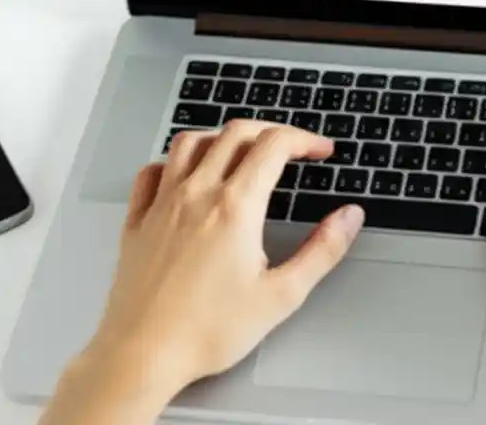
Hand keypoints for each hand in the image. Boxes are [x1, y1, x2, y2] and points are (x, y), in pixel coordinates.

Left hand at [42, 121, 364, 424]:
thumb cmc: (207, 332)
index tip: (319, 151)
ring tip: (241, 149)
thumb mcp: (282, 295)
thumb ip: (322, 250)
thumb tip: (349, 218)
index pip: (274, 146)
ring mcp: (161, 205)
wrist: (143, 355)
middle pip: (235, 133)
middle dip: (270, 131)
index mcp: (235, 208)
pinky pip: (150, 173)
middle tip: (290, 147)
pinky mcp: (137, 223)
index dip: (303, 140)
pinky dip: (172, 161)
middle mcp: (196, 195)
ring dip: (222, 136)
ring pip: (190, 142)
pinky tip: (183, 173)